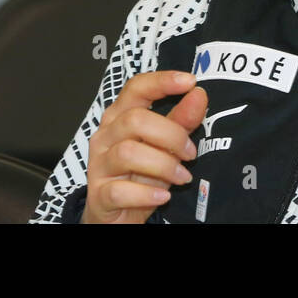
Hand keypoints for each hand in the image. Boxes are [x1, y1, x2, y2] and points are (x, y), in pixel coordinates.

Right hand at [81, 71, 207, 223]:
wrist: (116, 216)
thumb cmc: (139, 176)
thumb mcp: (163, 148)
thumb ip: (180, 121)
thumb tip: (198, 95)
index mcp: (119, 117)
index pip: (136, 88)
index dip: (162, 81)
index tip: (190, 82)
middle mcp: (105, 136)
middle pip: (135, 120)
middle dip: (171, 134)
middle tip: (191, 153)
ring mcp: (99, 165)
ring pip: (128, 153)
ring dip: (164, 165)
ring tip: (182, 177)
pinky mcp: (99, 195)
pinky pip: (120, 190)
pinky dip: (147, 194)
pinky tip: (162, 197)